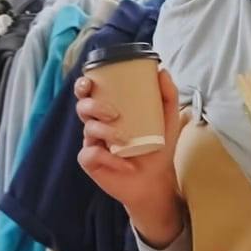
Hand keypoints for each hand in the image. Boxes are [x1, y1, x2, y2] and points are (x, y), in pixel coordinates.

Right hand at [73, 68, 185, 245]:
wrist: (156, 180)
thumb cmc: (158, 148)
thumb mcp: (168, 120)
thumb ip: (168, 95)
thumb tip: (162, 71)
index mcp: (109, 110)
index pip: (90, 92)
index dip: (83, 85)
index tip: (89, 82)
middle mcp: (98, 124)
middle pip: (82, 107)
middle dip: (93, 106)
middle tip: (113, 113)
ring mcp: (92, 143)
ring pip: (88, 129)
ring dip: (105, 131)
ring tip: (123, 140)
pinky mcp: (90, 162)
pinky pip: (91, 154)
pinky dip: (108, 158)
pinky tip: (124, 164)